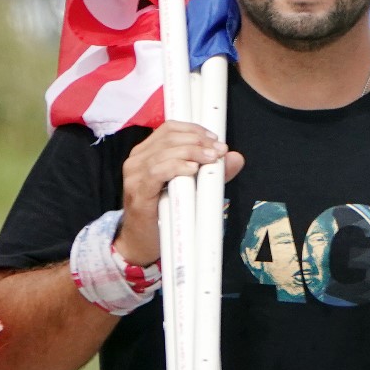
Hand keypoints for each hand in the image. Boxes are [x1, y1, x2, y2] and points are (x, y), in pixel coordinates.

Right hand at [115, 122, 244, 267]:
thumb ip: (211, 171)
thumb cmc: (163, 212)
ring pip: (164, 151)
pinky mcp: (138, 192)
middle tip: (219, 150)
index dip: (194, 129)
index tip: (215, 139)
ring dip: (192, 151)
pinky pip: (157, 171)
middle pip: (169, 136)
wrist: (141, 242)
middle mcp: (137, 159)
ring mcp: (134, 175)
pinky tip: (192, 170)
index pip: (169, 128)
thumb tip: (235, 158)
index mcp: (147, 152)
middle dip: (198, 140)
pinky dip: (177, 167)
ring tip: (211, 158)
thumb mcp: (191, 187)